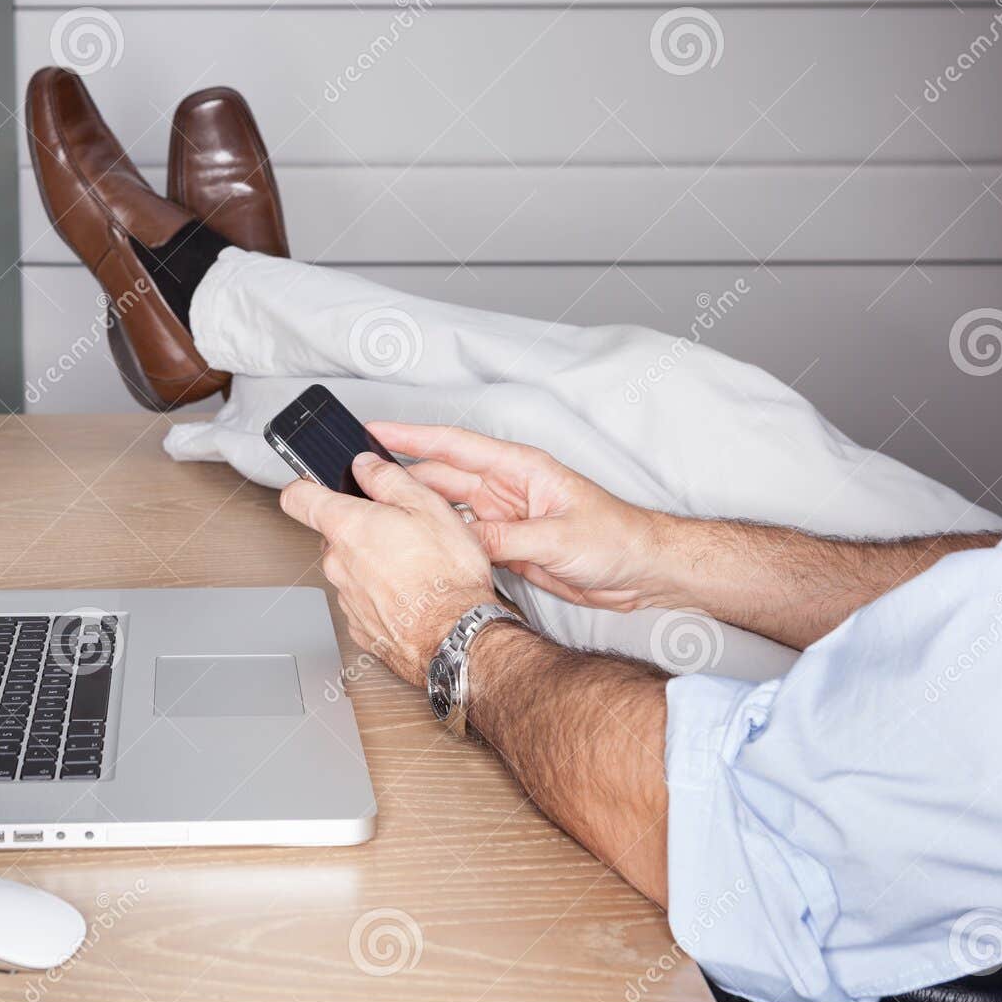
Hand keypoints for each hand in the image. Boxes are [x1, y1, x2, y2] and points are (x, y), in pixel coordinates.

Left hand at [279, 453, 496, 685]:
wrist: (456, 636)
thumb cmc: (446, 576)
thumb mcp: (427, 506)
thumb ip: (387, 479)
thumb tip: (366, 465)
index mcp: (348, 527)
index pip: (297, 497)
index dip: (306, 486)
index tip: (316, 485)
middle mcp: (338, 563)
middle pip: (331, 534)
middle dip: (358, 527)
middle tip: (396, 527)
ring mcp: (346, 596)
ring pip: (349, 568)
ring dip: (371, 562)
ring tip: (411, 564)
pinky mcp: (359, 625)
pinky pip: (362, 599)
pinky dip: (380, 593)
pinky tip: (409, 592)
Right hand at [368, 422, 666, 612]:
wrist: (642, 571)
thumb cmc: (617, 539)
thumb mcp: (559, 537)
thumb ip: (507, 538)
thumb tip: (461, 541)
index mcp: (520, 469)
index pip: (455, 446)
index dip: (414, 436)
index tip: (376, 431)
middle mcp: (507, 489)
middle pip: (442, 477)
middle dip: (402, 475)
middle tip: (360, 479)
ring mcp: (504, 517)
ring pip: (447, 511)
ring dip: (417, 511)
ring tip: (377, 514)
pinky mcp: (507, 546)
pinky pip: (462, 540)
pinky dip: (439, 542)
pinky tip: (415, 547)